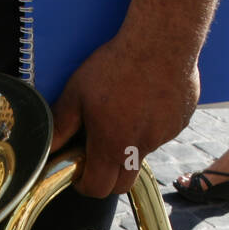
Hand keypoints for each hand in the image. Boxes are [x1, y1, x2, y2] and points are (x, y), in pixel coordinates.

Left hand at [49, 33, 199, 196]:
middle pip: (123, 185)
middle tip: (98, 154)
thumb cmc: (116, 64)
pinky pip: (162, 133)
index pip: (98, 189)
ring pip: (143, 154)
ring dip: (130, 146)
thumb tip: (48, 147)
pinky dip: (151, 125)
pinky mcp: (180, 122)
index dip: (85, 185)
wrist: (161, 40)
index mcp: (112, 146)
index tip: (80, 173)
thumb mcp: (77, 93)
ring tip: (123, 112)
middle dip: (108, 177)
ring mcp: (164, 136)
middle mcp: (140, 148)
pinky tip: (145, 99)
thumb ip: (61, 125)